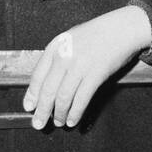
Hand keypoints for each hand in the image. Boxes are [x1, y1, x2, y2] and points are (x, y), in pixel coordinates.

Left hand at [23, 6, 151, 128]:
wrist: (123, 28)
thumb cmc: (98, 34)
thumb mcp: (71, 40)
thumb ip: (58, 56)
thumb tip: (48, 82)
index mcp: (55, 46)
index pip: (37, 76)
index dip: (32, 95)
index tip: (28, 107)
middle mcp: (64, 56)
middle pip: (48, 90)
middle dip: (42, 111)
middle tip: (38, 124)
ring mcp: (80, 65)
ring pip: (63, 97)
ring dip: (59, 114)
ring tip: (58, 123)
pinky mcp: (96, 73)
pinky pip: (82, 98)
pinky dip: (75, 112)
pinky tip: (72, 120)